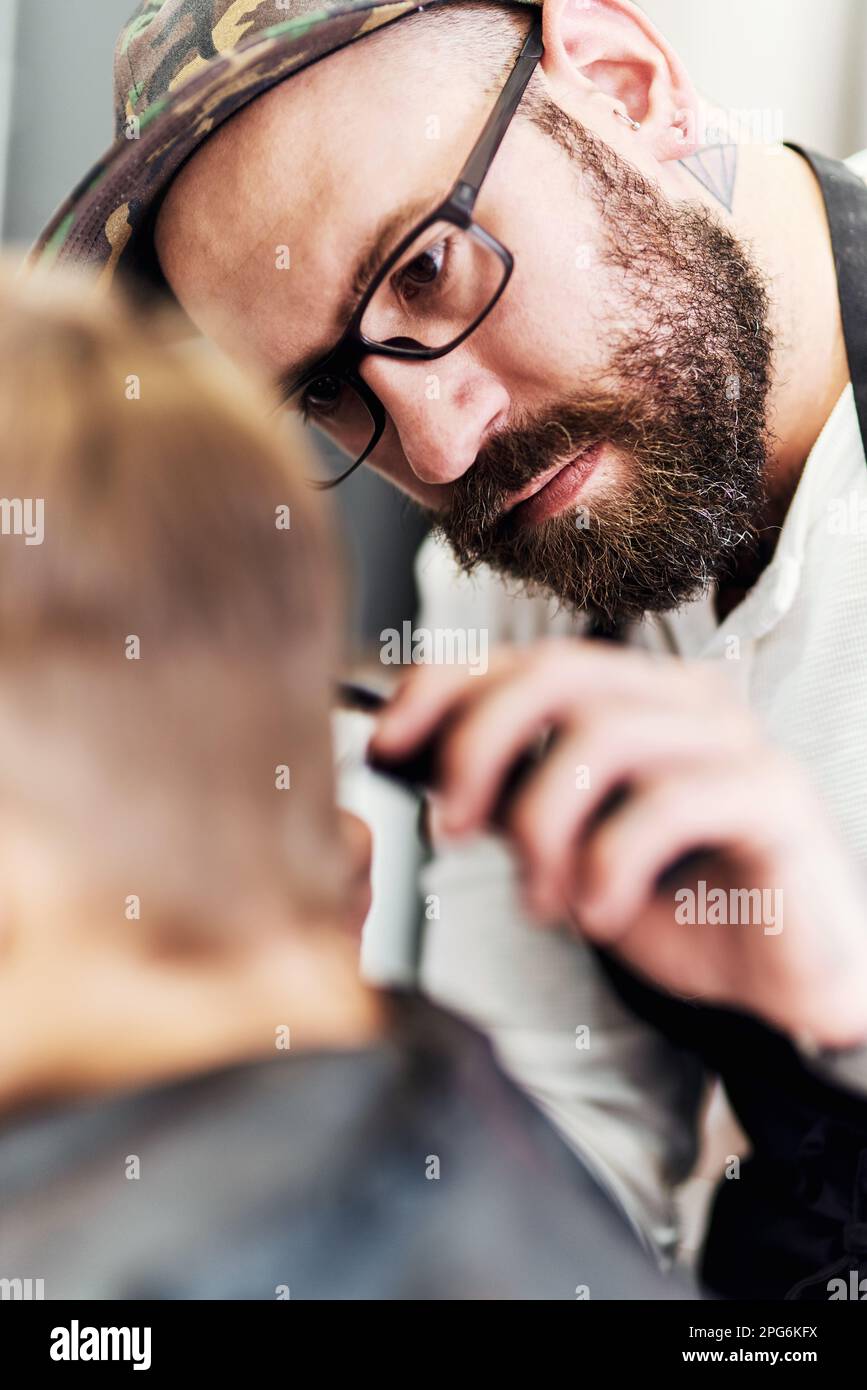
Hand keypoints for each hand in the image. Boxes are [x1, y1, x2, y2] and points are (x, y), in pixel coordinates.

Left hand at [371, 640, 866, 1048]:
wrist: (782, 985)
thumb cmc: (677, 907)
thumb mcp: (565, 851)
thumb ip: (506, 798)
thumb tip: (413, 757)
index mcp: (635, 697)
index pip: (524, 659)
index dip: (443, 689)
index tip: (384, 746)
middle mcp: (686, 699)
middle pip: (557, 674)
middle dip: (479, 747)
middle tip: (450, 828)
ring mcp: (737, 740)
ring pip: (606, 736)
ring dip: (546, 827)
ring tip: (542, 902)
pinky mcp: (773, 797)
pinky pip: (667, 805)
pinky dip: (609, 865)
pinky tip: (601, 913)